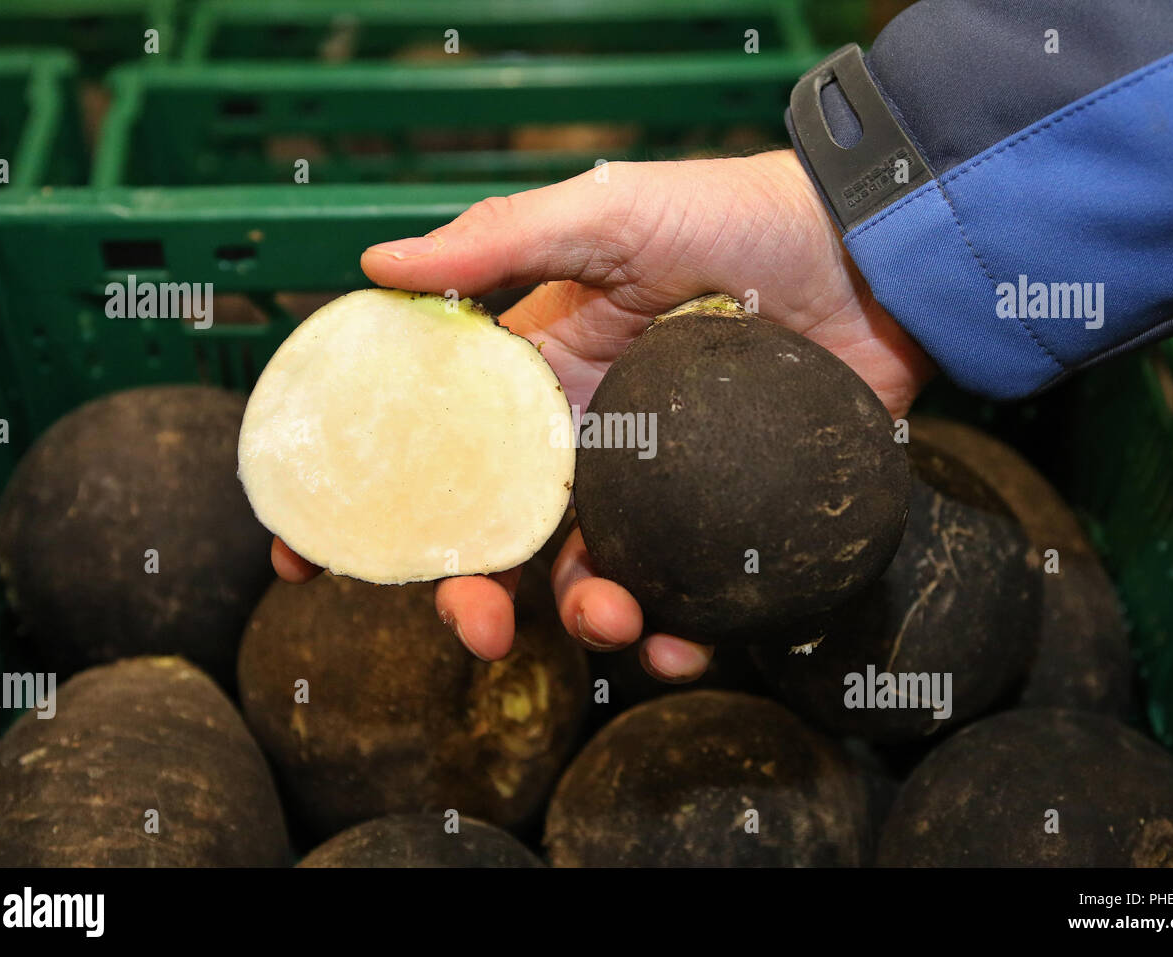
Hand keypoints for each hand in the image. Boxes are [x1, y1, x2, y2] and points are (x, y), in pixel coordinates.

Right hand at [273, 149, 935, 680]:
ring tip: (605, 615)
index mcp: (540, 378)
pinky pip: (688, 596)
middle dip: (473, 594)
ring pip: (589, 579)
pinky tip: (677, 640)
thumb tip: (375, 264)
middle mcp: (589, 442)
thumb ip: (498, 242)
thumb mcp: (605, 214)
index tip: (308, 550)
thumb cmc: (734, 215)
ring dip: (580, 618)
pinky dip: (676, 635)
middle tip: (473, 626)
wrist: (864, 252)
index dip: (374, 500)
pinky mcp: (726, 519)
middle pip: (504, 537)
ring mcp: (657, 487)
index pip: (436, 448)